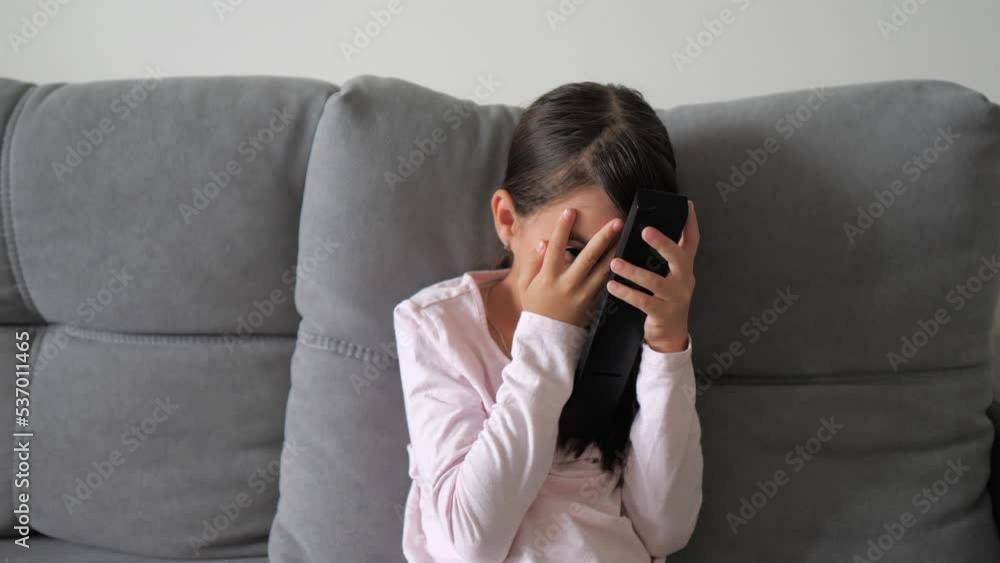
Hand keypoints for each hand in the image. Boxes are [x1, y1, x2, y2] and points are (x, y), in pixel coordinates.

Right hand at [520, 207, 622, 327]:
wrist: (546, 337)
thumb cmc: (535, 306)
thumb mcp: (526, 284)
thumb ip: (534, 262)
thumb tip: (544, 242)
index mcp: (548, 276)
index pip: (556, 247)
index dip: (563, 228)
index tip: (570, 211)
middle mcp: (567, 283)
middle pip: (587, 256)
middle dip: (602, 237)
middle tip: (615, 222)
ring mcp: (581, 294)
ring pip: (602, 270)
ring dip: (615, 252)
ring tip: (625, 237)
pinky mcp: (592, 303)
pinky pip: (605, 284)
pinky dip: (614, 271)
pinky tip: (624, 260)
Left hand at [606, 200, 699, 352]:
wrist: (670, 335)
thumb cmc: (664, 300)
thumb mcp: (668, 278)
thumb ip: (661, 260)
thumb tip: (646, 233)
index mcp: (684, 268)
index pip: (692, 241)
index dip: (691, 223)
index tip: (687, 204)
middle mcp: (684, 280)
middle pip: (678, 257)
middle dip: (662, 243)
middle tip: (646, 230)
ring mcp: (676, 298)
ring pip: (655, 281)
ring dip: (633, 271)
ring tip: (615, 262)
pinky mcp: (663, 313)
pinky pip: (643, 301)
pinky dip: (626, 292)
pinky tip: (612, 285)